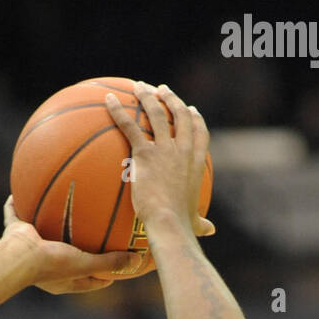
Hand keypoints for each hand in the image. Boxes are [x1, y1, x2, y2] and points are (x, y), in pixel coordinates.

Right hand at [1, 195, 142, 292]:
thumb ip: (109, 262)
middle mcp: (47, 266)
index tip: (120, 263)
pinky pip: (16, 214)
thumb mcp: (85, 264)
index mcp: (63, 279)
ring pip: (44, 232)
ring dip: (52, 221)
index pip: (90, 281)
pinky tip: (23, 189)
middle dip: (81, 245)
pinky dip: (17, 203)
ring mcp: (31, 248)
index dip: (106, 274)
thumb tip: (136, 261)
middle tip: (98, 233)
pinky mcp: (17, 232)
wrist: (18, 257)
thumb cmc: (51, 264)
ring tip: (64, 206)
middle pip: (68, 255)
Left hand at [104, 82, 214, 237]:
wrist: (169, 223)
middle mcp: (182, 149)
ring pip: (156, 113)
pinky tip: (108, 99)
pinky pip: (129, 126)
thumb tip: (210, 231)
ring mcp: (164, 148)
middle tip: (161, 90)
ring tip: (140, 86)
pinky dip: (117, 110)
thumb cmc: (182, 226)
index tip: (190, 109)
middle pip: (179, 115)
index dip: (194, 118)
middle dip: (171, 99)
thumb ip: (201, 223)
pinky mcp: (144, 153)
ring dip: (148, 96)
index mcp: (195, 162)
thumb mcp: (195, 221)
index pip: (199, 132)